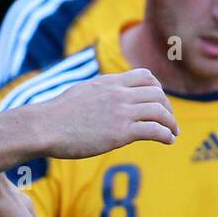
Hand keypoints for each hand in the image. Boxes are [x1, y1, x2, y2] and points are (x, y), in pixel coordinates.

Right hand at [38, 69, 177, 158]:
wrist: (44, 127)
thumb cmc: (56, 115)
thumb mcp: (81, 92)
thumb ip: (98, 93)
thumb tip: (98, 97)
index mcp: (109, 82)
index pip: (145, 76)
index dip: (157, 88)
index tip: (158, 102)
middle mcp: (119, 94)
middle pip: (157, 93)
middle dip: (167, 107)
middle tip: (169, 121)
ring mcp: (121, 112)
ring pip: (160, 111)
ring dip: (171, 122)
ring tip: (173, 133)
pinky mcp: (121, 133)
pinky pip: (154, 130)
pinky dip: (166, 135)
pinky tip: (168, 141)